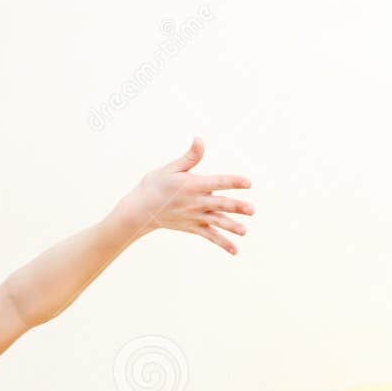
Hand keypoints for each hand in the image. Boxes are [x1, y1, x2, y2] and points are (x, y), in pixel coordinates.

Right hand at [114, 137, 252, 254]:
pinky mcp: (193, 227)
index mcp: (193, 185)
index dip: (233, 182)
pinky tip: (235, 251)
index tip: (248, 183)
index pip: (218, 182)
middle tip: (251, 209)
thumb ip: (190, 157)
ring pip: (217, 222)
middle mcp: (196, 203)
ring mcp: (195, 217)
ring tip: (244, 231)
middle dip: (236, 207)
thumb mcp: (171, 168)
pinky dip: (222, 243)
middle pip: (220, 204)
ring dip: (231, 227)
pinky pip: (210, 236)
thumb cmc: (155, 185)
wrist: (140, 210)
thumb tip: (200, 139)